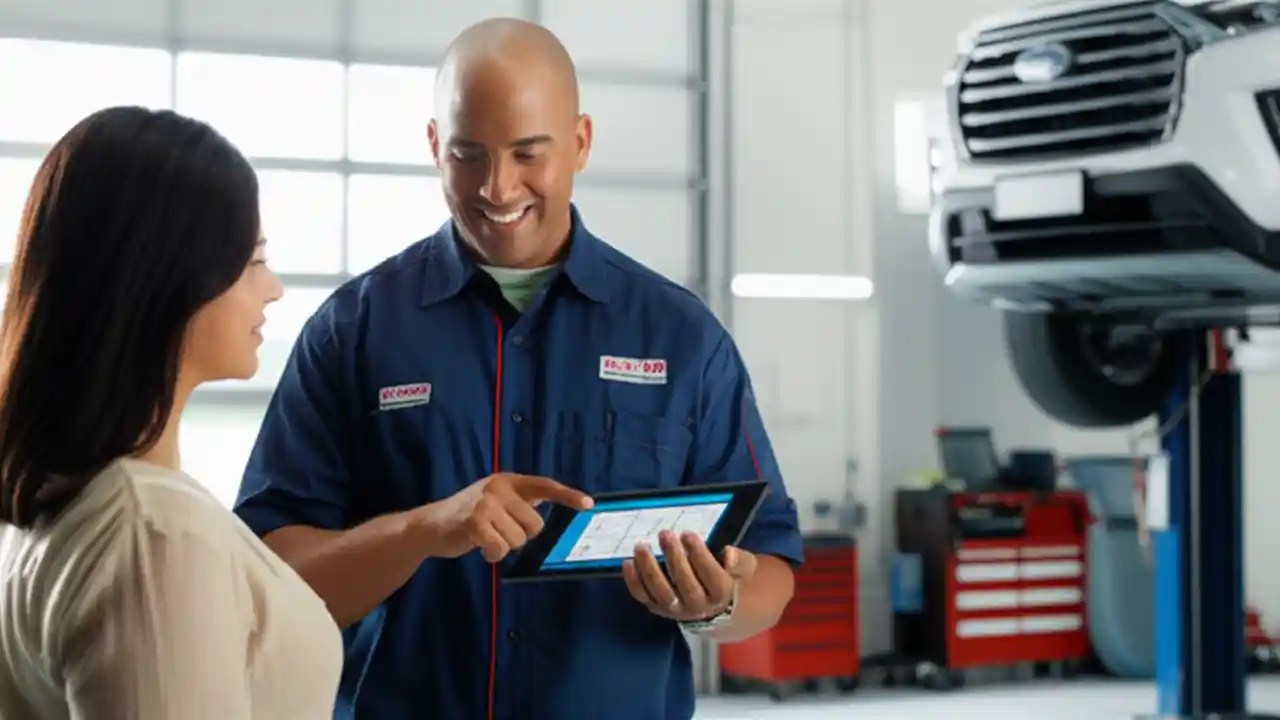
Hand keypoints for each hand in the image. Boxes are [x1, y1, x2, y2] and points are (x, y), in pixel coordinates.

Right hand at [416, 473, 592, 562]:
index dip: (567, 496)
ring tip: (484, 537)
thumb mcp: (495, 502)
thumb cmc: (467, 517)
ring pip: (518, 540)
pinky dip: (492, 554)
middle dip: (520, 536)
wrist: (430, 526)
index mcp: (508, 481)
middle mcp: (499, 487)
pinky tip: (478, 546)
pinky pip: (500, 549)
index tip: (589, 504)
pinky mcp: (475, 522)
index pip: (544, 486)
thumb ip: (518, 505)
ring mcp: (486, 503)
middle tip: (498, 532)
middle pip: (535, 525)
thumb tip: (542, 518)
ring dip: (503, 546)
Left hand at [622, 530, 756, 621]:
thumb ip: (740, 561)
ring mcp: (676, 610)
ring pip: (662, 593)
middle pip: (686, 585)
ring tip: (642, 546)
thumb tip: (729, 554)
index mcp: (721, 595)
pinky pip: (644, 597)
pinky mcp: (658, 608)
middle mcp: (698, 607)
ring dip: (650, 569)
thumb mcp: (744, 568)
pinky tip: (628, 562)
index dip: (700, 556)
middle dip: (674, 558)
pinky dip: (633, 582)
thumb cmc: (728, 577)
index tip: (688, 534)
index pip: (712, 577)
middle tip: (666, 534)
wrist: (714, 606)